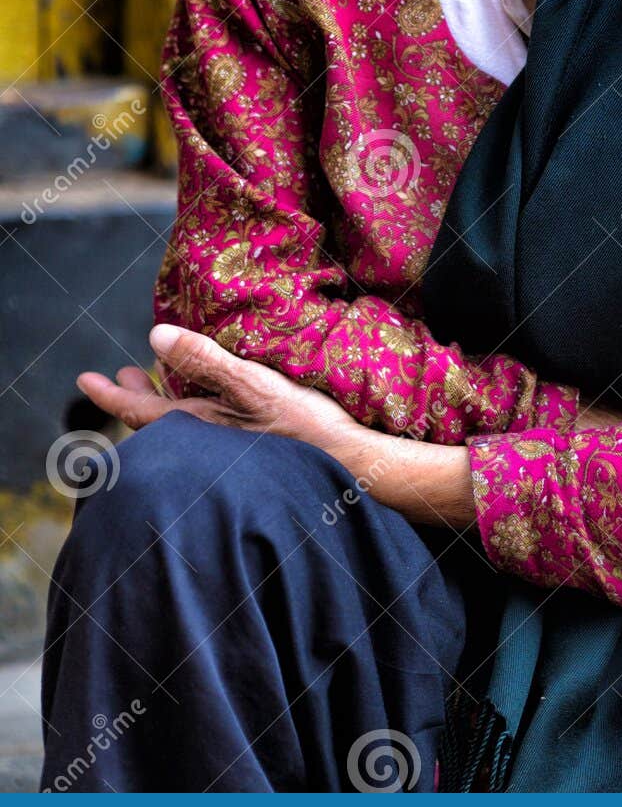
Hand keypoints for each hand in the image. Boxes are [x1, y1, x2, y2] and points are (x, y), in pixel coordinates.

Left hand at [77, 326, 475, 528]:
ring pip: (183, 428)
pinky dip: (195, 413)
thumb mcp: (254, 384)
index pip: (140, 411)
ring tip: (158, 379)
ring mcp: (228, 453)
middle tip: (120, 372)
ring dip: (165, 401)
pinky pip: (207, 432)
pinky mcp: (252, 453)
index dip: (110, 393)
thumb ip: (205, 359)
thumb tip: (153, 336)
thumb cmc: (304, 427)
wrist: (353, 469)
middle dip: (137, 395)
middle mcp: (206, 446)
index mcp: (198, 429)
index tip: (82, 378)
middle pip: (157, 422)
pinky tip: (211, 404)